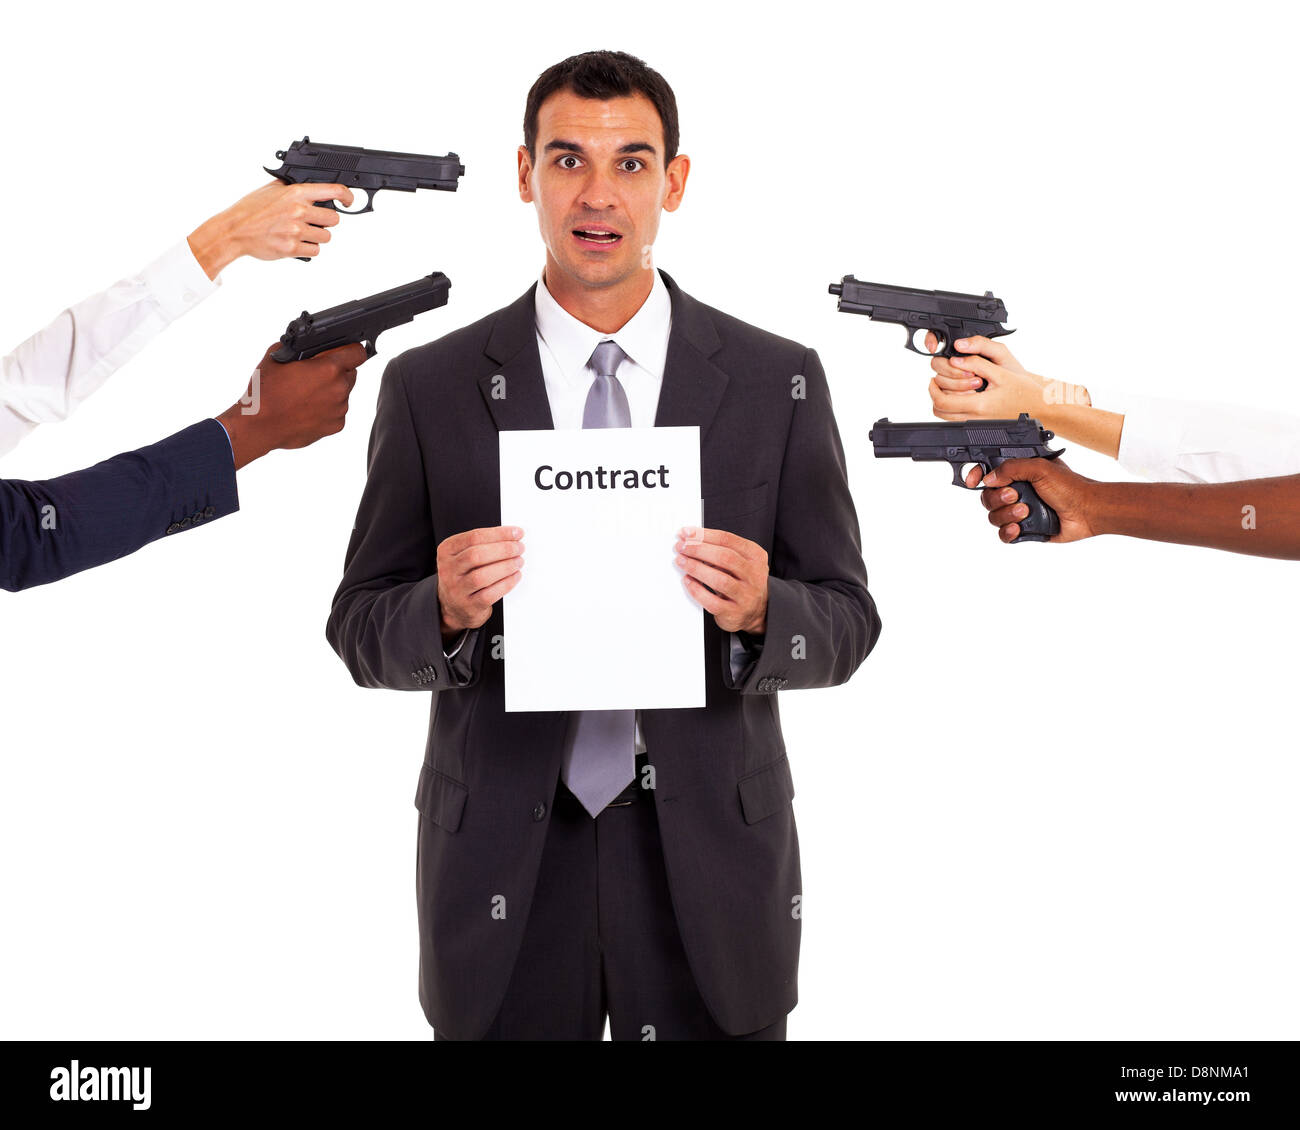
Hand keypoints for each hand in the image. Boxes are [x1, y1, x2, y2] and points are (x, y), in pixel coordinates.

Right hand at [187, 180, 355, 277]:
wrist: (234, 230)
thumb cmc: (250, 209)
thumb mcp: (271, 189)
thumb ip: (292, 188)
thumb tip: (311, 186)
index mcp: (295, 193)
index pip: (333, 190)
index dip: (347, 196)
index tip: (349, 201)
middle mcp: (298, 211)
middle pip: (334, 219)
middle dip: (326, 221)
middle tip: (314, 221)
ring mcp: (296, 231)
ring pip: (326, 236)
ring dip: (318, 236)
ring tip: (302, 233)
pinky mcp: (292, 248)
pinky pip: (315, 251)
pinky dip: (309, 249)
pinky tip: (297, 243)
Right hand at [216, 342, 367, 468]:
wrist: (259, 425)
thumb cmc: (266, 391)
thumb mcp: (279, 356)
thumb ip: (302, 347)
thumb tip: (311, 345)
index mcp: (329, 368)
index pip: (357, 352)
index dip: (350, 350)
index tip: (344, 352)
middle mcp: (339, 388)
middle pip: (350, 373)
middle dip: (337, 370)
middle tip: (315, 374)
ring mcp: (339, 409)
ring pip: (343, 393)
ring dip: (331, 390)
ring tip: (306, 394)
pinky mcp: (336, 425)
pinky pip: (337, 411)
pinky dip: (327, 408)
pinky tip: (307, 408)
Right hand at [436, 527, 524, 641]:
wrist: (454, 605)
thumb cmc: (464, 575)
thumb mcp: (464, 555)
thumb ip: (484, 544)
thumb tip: (513, 537)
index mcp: (447, 551)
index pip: (474, 537)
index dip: (499, 534)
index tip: (517, 533)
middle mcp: (448, 570)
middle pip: (477, 555)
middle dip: (503, 549)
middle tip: (519, 548)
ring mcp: (456, 589)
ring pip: (482, 576)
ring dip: (506, 566)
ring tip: (519, 561)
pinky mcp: (469, 606)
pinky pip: (490, 594)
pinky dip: (506, 583)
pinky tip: (515, 576)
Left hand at [675, 526, 768, 633]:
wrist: (756, 610)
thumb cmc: (742, 581)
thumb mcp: (740, 560)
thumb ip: (720, 549)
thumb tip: (691, 540)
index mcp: (755, 557)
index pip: (728, 540)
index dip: (705, 535)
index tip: (687, 533)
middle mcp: (754, 575)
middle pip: (725, 557)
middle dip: (699, 550)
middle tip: (681, 547)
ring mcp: (746, 596)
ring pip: (720, 580)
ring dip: (696, 568)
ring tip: (681, 561)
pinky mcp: (734, 613)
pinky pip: (713, 602)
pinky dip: (697, 590)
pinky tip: (688, 581)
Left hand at [926, 334, 1084, 421]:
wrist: (1039, 405)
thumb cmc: (1024, 389)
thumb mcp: (1001, 370)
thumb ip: (976, 362)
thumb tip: (956, 358)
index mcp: (979, 405)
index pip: (943, 402)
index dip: (933, 390)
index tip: (933, 378)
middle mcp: (975, 418)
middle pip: (939, 411)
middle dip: (936, 393)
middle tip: (939, 380)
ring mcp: (976, 423)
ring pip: (947, 416)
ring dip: (944, 400)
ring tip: (952, 385)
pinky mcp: (979, 424)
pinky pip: (957, 418)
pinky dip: (954, 406)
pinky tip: (964, 393)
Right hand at [963, 457, 1098, 543]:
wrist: (1088, 511)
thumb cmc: (1070, 487)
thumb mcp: (1040, 467)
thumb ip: (1012, 468)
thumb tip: (989, 479)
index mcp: (1018, 473)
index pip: (987, 473)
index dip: (976, 476)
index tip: (972, 481)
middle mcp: (1016, 491)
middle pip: (986, 497)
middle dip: (997, 498)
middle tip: (1016, 495)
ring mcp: (1019, 511)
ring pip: (993, 517)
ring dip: (1007, 515)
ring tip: (1026, 512)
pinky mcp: (1024, 529)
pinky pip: (1003, 535)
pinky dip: (1008, 532)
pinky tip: (1019, 528)